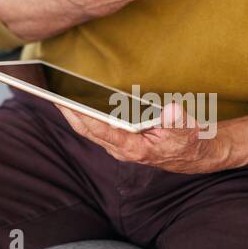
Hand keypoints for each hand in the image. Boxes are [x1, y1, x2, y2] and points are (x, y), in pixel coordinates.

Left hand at [58, 101, 224, 173]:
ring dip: (73, 114)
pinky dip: (83, 116)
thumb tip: (171, 109)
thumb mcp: (188, 128)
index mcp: (135, 148)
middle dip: (69, 114)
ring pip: (90, 130)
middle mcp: (122, 150)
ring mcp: (119, 147)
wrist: (196, 154)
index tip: (67, 104)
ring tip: (56, 94)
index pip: (103, 132)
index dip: (83, 118)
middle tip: (51, 94)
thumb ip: (178, 120)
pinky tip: (73, 101)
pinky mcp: (120, 142)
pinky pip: (96, 128)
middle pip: (89, 131)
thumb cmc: (190, 140)